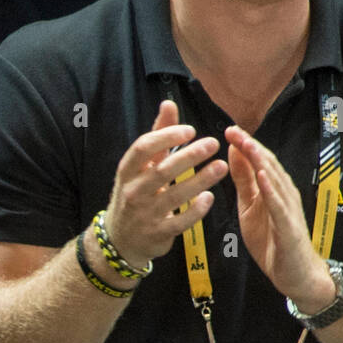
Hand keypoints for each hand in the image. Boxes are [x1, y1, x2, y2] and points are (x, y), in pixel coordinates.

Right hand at [101, 100, 228, 268]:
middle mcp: (133, 191)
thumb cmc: (135, 193)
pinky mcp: (158, 233)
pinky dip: (195, 210)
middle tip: (213, 144)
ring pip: (174, 196)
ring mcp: (145, 215)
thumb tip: (169, 104)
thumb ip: (157, 136)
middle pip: (162, 171)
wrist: (121, 239)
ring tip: (221, 167)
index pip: (143, 148)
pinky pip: (180, 222)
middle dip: (189, 156)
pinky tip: (210, 198)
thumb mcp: (139, 166)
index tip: (190, 130)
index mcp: (127, 171)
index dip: (166, 137)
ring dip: (200, 180)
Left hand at [225, 126, 334, 309]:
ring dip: (261, 162)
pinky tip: (262, 178)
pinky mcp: (289, 228)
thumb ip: (244, 182)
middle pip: (267, 165)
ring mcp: (288, 210)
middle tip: (233, 130)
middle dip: (251, 146)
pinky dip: (271, 191)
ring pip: (275, 181)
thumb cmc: (273, 241)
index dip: (245, 144)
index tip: (229, 129)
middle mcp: (284, 194)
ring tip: (247, 145)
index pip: (259, 161)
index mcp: (273, 189)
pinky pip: (280, 206)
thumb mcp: (250, 207)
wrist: (296, 275)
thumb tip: (234, 153)